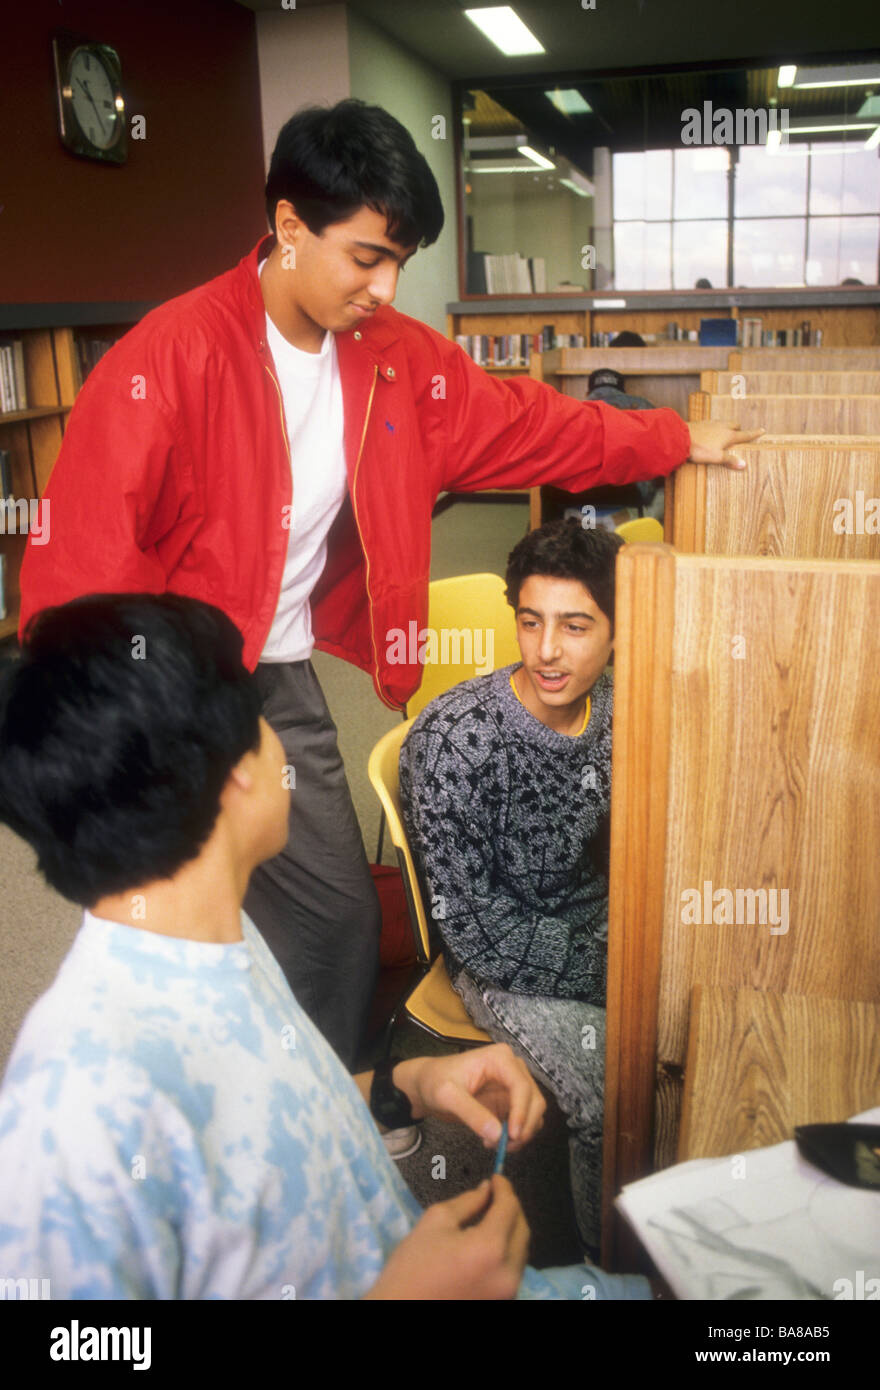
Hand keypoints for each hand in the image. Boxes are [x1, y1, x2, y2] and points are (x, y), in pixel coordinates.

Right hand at [364, 1176, 528, 1299]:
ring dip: (510, 1231)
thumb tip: (487, 1189)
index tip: (497, 1177)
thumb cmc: (412, 1267)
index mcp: (490, 1248)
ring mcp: (508, 1293)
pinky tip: (488, 1245)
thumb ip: (467, 1202)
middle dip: (511, 1208)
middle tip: (494, 1195)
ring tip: (491, 1218)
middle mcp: (508, 1272)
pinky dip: (506, 1252)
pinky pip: (513, 1271)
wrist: (401, 1309)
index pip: (509, 1208)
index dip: (504, 1188)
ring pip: (521, 1252)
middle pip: (522, 1230)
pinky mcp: (503, 1303)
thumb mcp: (436, 1222)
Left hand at [393, 1043, 544, 1148]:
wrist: (427, 1085)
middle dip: (524, 1126)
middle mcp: (512, 1069)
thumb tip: (498, 1135)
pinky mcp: (510, 1101)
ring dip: (521, 1132)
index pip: (522, 1086)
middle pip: (534, 1099)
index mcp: (500, 1058)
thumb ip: (472, 1114)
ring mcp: (513, 1085)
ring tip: (495, 1145)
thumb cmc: (435, 1082)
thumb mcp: (447, 1096)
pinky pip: (523, 1120)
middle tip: (506, 1146)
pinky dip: (514, 1134)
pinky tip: (493, 1140)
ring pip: (533, 1112)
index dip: (522, 1112)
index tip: (512, 1136)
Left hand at [687, 420, 763, 468]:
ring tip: (725, 432)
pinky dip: (715, 427)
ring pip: (723, 422)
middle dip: (739, 428)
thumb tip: (744, 464)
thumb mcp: (717, 457)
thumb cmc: (700, 449)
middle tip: (740, 432)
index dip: (754, 433)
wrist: (680, 437)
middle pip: (734, 424)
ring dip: (727, 426)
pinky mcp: (701, 423)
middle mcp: (722, 426)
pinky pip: (712, 423)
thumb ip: (730, 460)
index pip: (745, 434)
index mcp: (728, 435)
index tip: (762, 430)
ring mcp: (711, 423)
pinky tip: (710, 431)